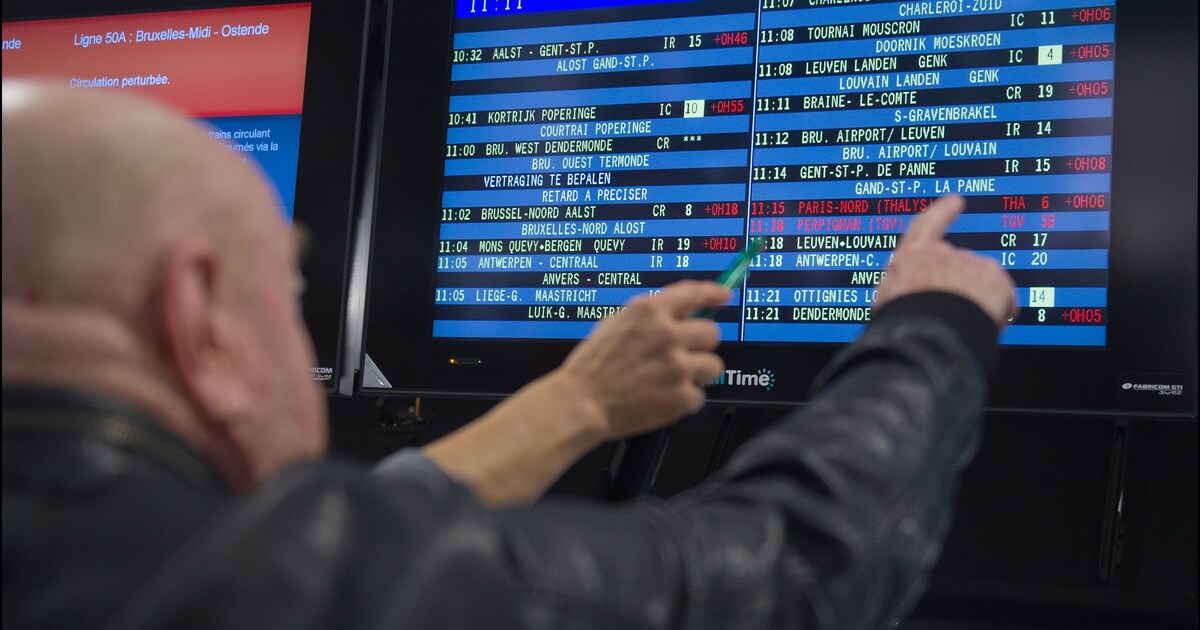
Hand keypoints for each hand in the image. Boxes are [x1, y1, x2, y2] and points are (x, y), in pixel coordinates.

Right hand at [556, 280, 728, 438]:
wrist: (581, 402)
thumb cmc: (592, 366)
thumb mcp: (615, 324)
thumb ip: (650, 317)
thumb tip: (681, 312)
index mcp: (649, 311)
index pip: (694, 294)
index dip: (713, 294)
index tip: (724, 296)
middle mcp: (667, 334)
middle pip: (712, 333)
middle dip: (699, 344)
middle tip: (682, 355)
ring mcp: (677, 366)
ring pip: (713, 366)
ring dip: (697, 373)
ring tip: (671, 380)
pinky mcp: (681, 396)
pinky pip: (699, 395)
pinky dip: (683, 400)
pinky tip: (661, 399)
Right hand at [874, 195, 1016, 327]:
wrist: (928, 331)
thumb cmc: (903, 321)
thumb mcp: (890, 299)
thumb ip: (906, 288)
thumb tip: (915, 295)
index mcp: (911, 257)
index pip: (927, 226)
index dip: (942, 213)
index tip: (956, 201)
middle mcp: (943, 253)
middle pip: (959, 268)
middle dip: (960, 289)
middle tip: (952, 316)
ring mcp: (971, 263)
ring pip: (981, 286)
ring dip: (976, 303)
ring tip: (962, 327)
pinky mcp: (995, 277)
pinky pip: (1002, 301)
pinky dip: (997, 313)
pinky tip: (982, 326)